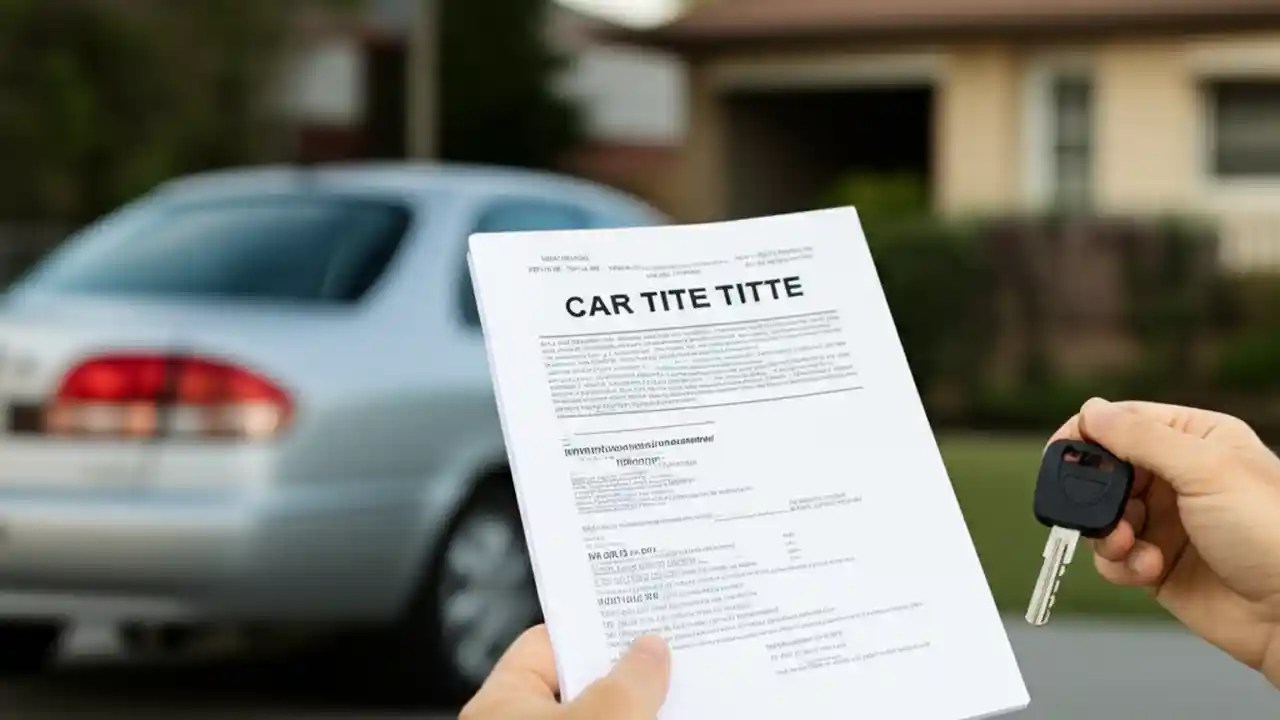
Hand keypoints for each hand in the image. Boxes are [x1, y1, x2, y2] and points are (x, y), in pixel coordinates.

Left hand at [461, 625, 670, 719]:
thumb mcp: (600, 719)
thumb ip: (629, 682)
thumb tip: (650, 650)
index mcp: (502, 704)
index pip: (546, 643)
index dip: (594, 629)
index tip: (640, 620)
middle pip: (581, 686)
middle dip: (627, 676)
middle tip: (674, 662)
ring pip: (600, 717)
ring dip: (639, 709)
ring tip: (681, 696)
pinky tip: (675, 713)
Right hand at [1050, 398, 1279, 684]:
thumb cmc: (1273, 534)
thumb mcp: (1206, 470)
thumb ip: (1141, 438)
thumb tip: (1091, 411)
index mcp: (1197, 440)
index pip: (1125, 421)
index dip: (1089, 433)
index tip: (1061, 450)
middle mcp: (1179, 478)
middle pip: (1106, 470)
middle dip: (1096, 492)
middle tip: (1100, 508)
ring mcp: (1167, 522)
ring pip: (1103, 516)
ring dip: (1107, 532)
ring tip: (1130, 544)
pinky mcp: (1157, 564)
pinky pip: (1113, 557)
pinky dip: (1119, 563)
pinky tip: (1147, 569)